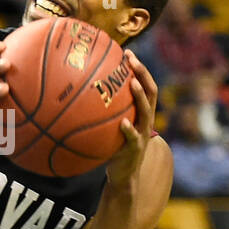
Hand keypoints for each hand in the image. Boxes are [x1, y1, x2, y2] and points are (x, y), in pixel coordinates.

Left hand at [104, 50, 157, 189]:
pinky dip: (129, 130)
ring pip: (146, 112)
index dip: (140, 68)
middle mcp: (146, 120)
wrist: (123, 176)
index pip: (146, 85)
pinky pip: (133, 138)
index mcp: (141, 113)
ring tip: (132, 84)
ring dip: (140, 97)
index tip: (128, 52)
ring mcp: (142, 134)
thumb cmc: (113, 148)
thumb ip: (103, 112)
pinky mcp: (135, 150)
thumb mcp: (109, 127)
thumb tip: (77, 93)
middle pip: (151, 92)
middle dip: (143, 74)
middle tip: (131, 60)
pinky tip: (123, 123)